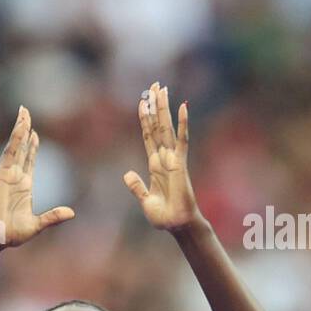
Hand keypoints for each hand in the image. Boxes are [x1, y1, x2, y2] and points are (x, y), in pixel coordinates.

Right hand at [0, 106, 74, 247]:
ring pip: (16, 146)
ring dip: (20, 128)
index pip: (29, 160)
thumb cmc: (12, 234)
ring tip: (24, 112)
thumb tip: (71, 213)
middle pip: (22, 148)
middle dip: (25, 131)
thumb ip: (53, 216)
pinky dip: (16, 138)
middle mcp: (15, 177)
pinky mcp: (1, 174)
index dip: (32, 146)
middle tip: (26, 114)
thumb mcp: (37, 224)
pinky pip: (10, 152)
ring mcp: (7, 174)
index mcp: (24, 186)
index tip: (34, 133)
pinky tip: (21, 126)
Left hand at [123, 82, 203, 232]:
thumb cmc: (163, 216)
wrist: (176, 225)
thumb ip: (136, 186)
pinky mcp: (180, 164)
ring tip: (162, 89)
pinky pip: (182, 140)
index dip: (145, 119)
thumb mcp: (144, 200)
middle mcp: (163, 158)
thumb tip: (127, 174)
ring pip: (167, 128)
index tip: (143, 100)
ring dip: (164, 108)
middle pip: (157, 126)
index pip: (148, 136)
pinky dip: (183, 124)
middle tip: (155, 85)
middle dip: (155, 105)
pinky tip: (183, 107)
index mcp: (154, 165)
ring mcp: (173, 159)